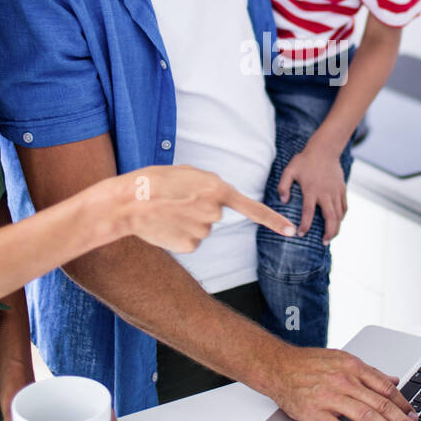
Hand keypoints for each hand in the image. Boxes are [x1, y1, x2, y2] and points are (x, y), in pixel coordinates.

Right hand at [103, 165, 295, 253]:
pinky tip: (165, 225)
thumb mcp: (187, 174)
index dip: (273, 220)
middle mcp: (214, 212)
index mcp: (216, 189)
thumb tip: (215, 202)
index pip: (252, 208)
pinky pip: (191, 241)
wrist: (129, 202)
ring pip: (201, 229)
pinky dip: (179, 235)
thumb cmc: (154, 182)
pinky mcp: (190, 246)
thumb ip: (207, 186)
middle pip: (215, 215)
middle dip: (199, 210)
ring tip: (167, 211)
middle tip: (176, 201)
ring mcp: (203, 231)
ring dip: (187, 222)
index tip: (291, 231)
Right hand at [269, 346, 420, 420]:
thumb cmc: (310, 364)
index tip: (415, 417)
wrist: (279, 366)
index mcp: (354, 367)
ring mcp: (330, 397)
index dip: (403, 404)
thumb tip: (394, 380)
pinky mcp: (315, 412)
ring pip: (365, 415)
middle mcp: (345, 381)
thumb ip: (369, 372)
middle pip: (380, 404)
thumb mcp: (343, 359)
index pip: (386, 387)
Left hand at [277, 141, 347, 242]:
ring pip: (339, 215)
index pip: (308, 212)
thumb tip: (283, 201)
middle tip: (324, 242)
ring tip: (330, 237)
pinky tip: (337, 222)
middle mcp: (325, 193)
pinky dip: (342, 217)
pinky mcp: (342, 189)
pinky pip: (344, 207)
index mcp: (311, 190)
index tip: (301, 234)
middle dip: (328, 233)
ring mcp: (336, 192)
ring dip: (336, 228)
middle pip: (331, 218)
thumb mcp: (290, 170)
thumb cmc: (305, 160)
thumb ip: (283, 186)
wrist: (325, 149)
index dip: (305, 225)